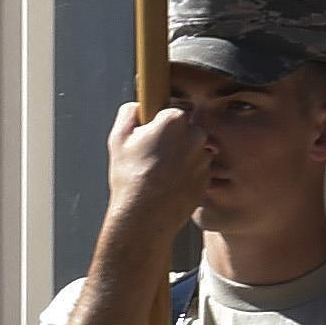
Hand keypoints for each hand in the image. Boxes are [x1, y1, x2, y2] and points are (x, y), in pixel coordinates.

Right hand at [100, 99, 201, 265]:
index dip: (158, 124)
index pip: (171, 111)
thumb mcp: (118, 138)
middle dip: (172, 140)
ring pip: (192, 151)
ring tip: (160, 174)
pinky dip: (186, 175)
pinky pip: (197, 171)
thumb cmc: (131, 178)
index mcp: (175, 120)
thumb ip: (129, 112)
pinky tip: (169, 185)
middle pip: (185, 130)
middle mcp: (196, 136)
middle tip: (152, 157)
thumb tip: (137, 107)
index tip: (149, 136)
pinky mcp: (207, 179)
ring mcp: (204, 159)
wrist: (145, 217)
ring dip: (181, 157)